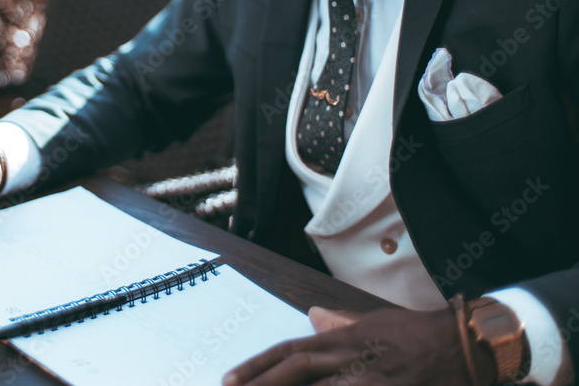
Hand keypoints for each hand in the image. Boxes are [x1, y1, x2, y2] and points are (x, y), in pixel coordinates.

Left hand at [222, 305, 497, 385]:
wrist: (464, 344)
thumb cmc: (417, 334)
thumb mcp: (371, 322)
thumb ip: (339, 323)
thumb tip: (313, 316)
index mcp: (342, 339)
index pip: (288, 352)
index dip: (257, 366)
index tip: (230, 379)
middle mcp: (349, 359)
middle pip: (294, 371)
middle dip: (260, 384)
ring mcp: (368, 380)